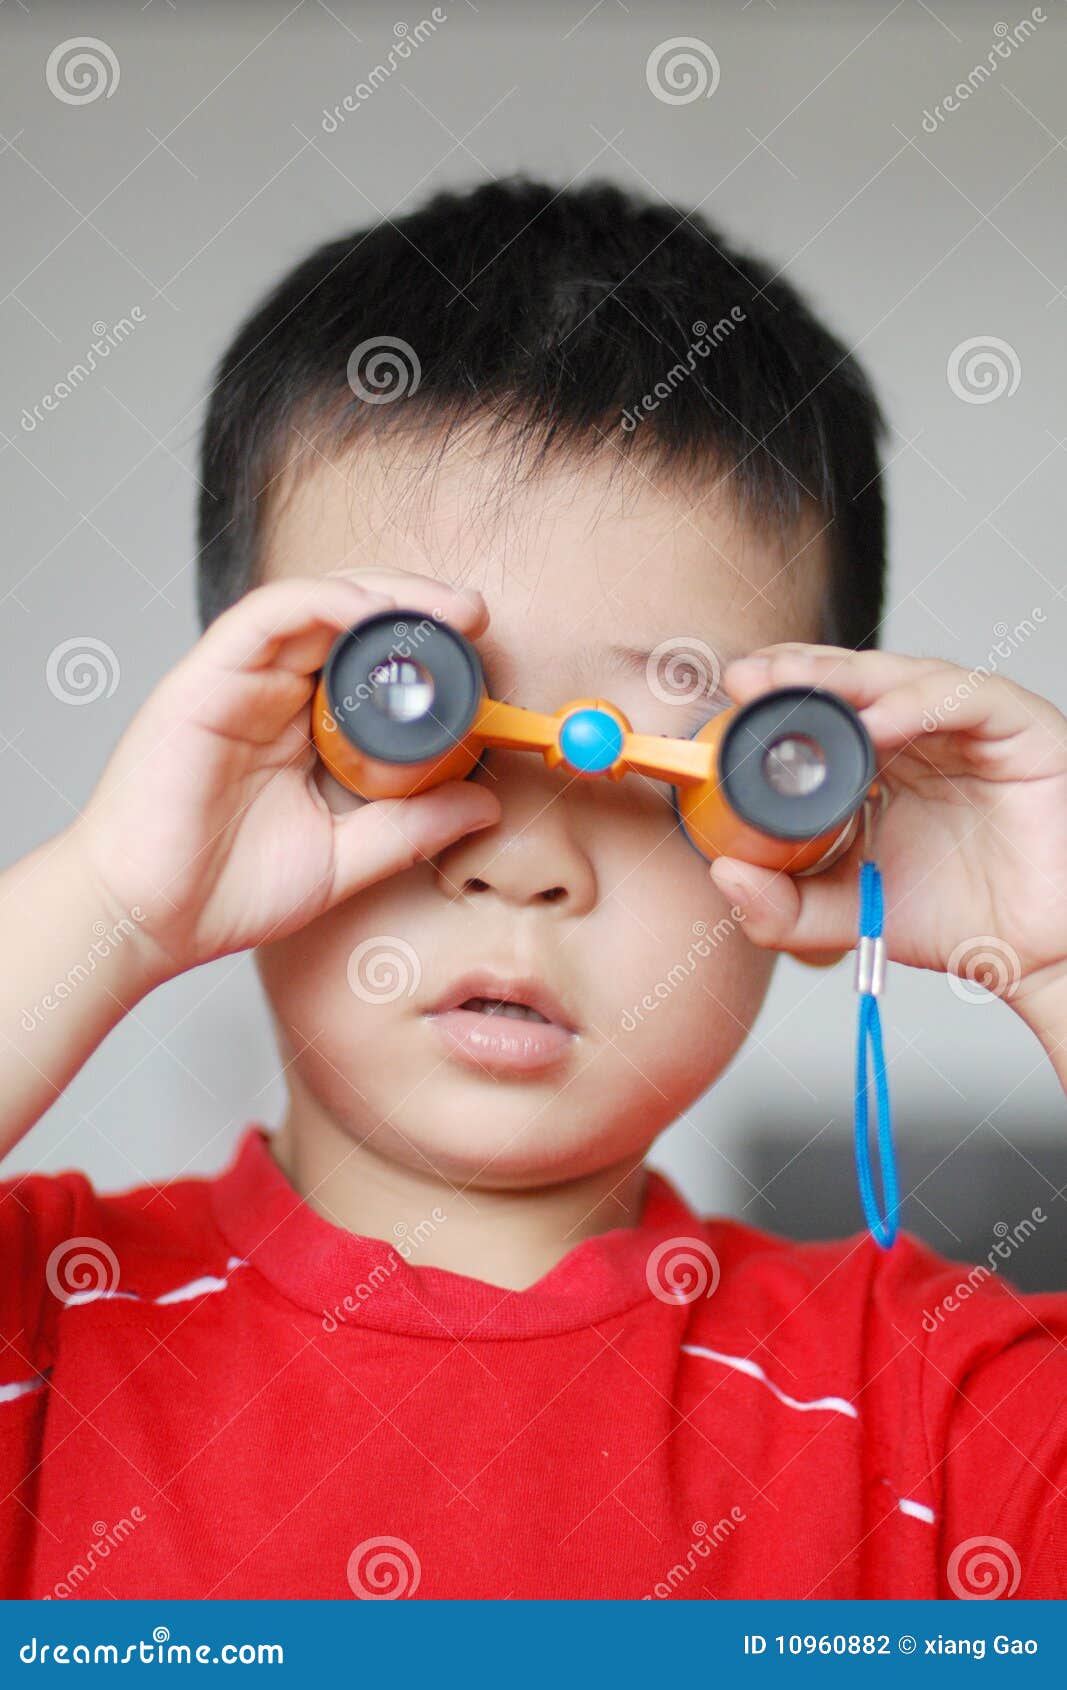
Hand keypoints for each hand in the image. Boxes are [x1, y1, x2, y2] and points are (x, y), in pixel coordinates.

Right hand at [67, 569, 501, 986]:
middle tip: (475, 616)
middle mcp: (270, 691)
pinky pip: (265, 617)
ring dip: (382, 596)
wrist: (146, 921)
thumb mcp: (344, 858)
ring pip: (313, 604)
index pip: (367, 660)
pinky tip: (369, 614)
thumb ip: (411, 827)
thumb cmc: (223, 891)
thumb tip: (485, 802)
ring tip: (441, 611)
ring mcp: (236, 680)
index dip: (425, 646)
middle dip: (415, 605)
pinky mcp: (203, 679)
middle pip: (348, 617)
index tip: (483, 655)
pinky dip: (321, 605)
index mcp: (300, 725)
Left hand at [709, 645, 1066, 1019]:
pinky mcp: (1020, 727)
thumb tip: (725, 875)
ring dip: (847, 678)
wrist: (1034, 954)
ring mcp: (970, 726)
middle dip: (800, 673)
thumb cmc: (954, 917)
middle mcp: (922, 733)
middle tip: (750, 674)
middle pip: (856, 682)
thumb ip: (783, 908)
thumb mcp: (847, 913)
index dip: (778, 696)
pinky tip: (877, 722)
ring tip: (796, 685)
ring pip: (904, 677)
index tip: (728, 696)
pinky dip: (919, 703)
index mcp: (879, 762)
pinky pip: (968, 699)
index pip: (824, 708)